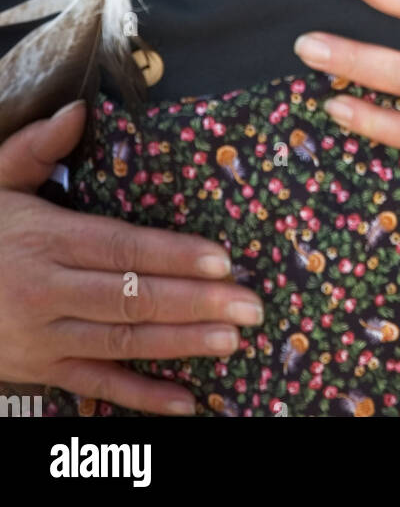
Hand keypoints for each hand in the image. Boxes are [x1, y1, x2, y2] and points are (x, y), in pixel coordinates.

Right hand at [0, 101, 263, 414]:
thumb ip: (34, 146)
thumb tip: (77, 111)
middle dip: (196, 304)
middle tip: (252, 306)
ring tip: (233, 341)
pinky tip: (186, 401)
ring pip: (122, 343)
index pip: (120, 247)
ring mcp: (44, 337)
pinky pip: (97, 386)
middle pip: (131, 298)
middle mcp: (46, 291)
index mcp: (44, 239)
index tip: (221, 259)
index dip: (172, 255)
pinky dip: (142, 398)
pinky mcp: (40, 370)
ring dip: (181, 345)